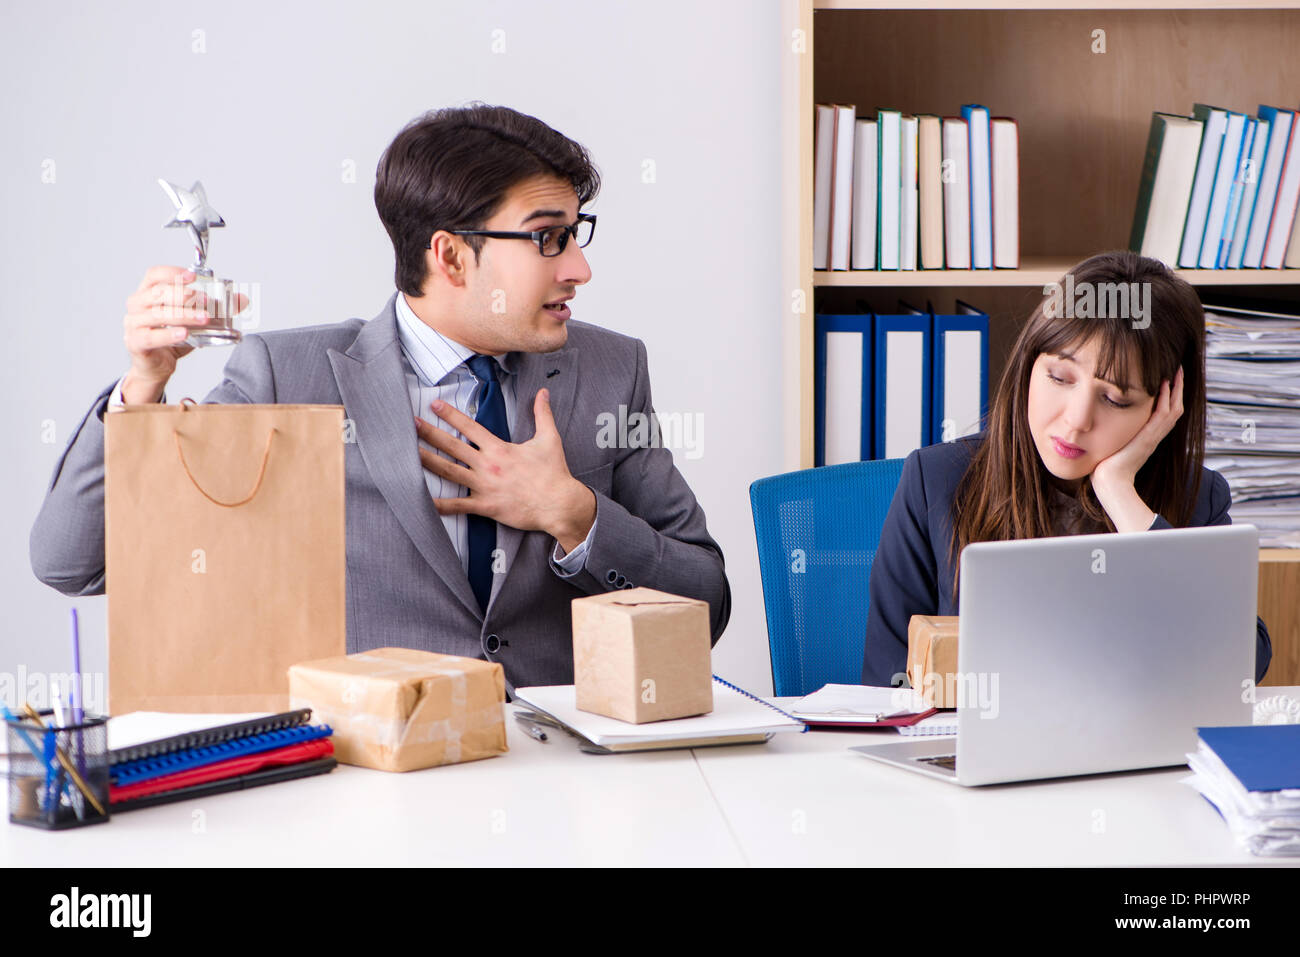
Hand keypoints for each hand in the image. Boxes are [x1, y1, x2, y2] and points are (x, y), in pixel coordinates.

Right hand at [121, 265, 249, 401]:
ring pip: (157, 314)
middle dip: (185, 295)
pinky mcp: (136, 342)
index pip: (155, 274)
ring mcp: (133, 323)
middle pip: (158, 293)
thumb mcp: (195, 320)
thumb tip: (242, 299)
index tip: (194, 276)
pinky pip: (151, 336)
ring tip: (204, 319)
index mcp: (148, 292)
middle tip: (207, 301)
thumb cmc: (173, 337)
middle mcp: (137, 305)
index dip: (173, 273)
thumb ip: (216, 308)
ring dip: (184, 315)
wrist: (158, 365)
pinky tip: (184, 333)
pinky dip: (169, 334)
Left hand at [413, 388, 595, 550]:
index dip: (451, 415)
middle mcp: (488, 465)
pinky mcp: (486, 506)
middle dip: (430, 434)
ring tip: (407, 454)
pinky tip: (422, 501)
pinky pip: (458, 506)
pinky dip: (439, 505)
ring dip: (427, 462)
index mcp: (500, 448)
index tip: (435, 405)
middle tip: (411, 425)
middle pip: (453, 447)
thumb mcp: (550, 439)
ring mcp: (484, 486)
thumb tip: (543, 393)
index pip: (470, 427)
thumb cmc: (554, 473)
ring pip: (449, 472)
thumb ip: (543, 414)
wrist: (559, 504)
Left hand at [1091, 365, 1184, 493]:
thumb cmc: (1106, 467)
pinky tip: (1165, 384)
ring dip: (1176, 389)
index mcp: (1149, 436)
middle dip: (1178, 388)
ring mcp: (1154, 437)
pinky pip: (1162, 415)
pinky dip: (1165, 399)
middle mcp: (1155, 435)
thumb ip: (1116, 432)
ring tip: (1177, 371)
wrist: (1109, 483)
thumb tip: (1104, 421)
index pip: (1166, 411)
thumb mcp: (1114, 443)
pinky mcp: (1148, 438)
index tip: (1169, 376)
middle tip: (1179, 368)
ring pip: (1173, 409)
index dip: (1170, 394)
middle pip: (1175, 407)